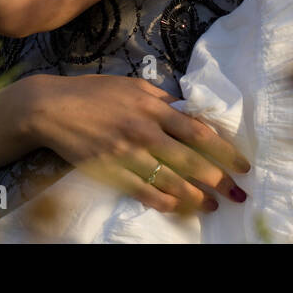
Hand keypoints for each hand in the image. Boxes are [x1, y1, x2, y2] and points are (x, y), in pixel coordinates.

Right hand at [23, 73, 251, 214]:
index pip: (197, 132)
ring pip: (170, 180)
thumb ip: (160, 98)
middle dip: (218, 179)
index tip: (241, 164)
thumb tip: (185, 110)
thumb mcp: (131, 85)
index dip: (224, 151)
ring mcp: (126, 153)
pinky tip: (178, 207)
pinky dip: (162, 201)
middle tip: (238, 193)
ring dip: (195, 196)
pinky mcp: (109, 171)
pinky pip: (142, 191)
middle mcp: (143, 131)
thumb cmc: (92, 93)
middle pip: (190, 160)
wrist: (50, 108)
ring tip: (213, 205)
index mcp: (152, 107)